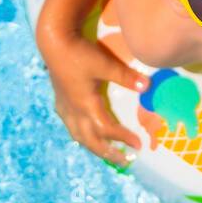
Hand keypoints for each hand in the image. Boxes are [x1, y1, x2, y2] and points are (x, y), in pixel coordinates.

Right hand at [36, 23, 149, 167]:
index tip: (138, 144)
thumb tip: (148, 86)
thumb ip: (126, 76)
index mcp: (85, 104)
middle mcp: (73, 110)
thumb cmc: (79, 52)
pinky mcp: (60, 100)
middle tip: (124, 161)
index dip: (123, 138)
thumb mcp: (104, 64)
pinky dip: (81, 134)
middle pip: (90, 140)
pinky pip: (70, 126)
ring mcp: (65, 106)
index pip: (106, 129)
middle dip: (107, 152)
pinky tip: (85, 132)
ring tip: (106, 152)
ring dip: (93, 146)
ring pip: (77, 135)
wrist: (54, 41)